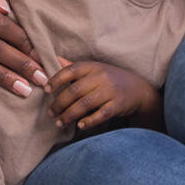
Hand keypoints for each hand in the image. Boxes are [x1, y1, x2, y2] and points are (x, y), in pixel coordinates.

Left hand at [44, 60, 158, 130]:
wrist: (139, 89)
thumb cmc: (111, 79)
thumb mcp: (96, 69)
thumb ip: (75, 67)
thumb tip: (55, 59)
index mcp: (93, 66)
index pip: (71, 70)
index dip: (56, 79)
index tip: (45, 90)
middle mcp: (101, 77)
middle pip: (75, 90)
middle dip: (59, 103)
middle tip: (51, 113)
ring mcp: (110, 91)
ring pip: (85, 104)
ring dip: (69, 115)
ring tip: (60, 122)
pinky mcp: (118, 105)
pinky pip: (101, 114)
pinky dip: (89, 121)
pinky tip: (80, 125)